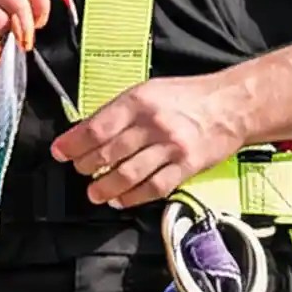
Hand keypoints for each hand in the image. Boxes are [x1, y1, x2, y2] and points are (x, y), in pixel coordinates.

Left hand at [49, 76, 247, 208]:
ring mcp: (170, 147)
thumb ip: (121, 111)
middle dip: (87, 166)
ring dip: (105, 187)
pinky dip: (133, 198)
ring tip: (94, 193)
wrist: (231, 105)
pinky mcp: (186, 167)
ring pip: (128, 174)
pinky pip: (153, 187)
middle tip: (80, 170)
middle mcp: (153, 124)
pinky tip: (120, 200)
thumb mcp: (149, 91)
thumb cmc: (187, 96)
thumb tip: (89, 131)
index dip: (74, 144)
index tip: (61, 152)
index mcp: (139, 101)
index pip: (97, 127)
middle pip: (109, 153)